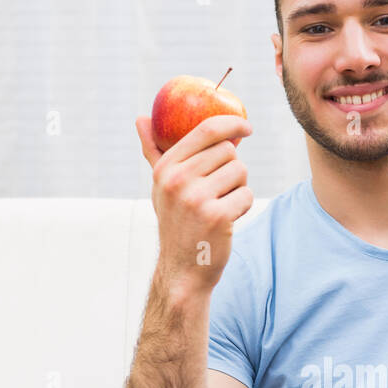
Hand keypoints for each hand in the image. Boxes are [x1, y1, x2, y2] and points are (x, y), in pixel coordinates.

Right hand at [135, 112, 252, 294]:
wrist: (182, 269)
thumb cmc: (176, 222)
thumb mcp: (161, 186)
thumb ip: (154, 152)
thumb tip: (141, 118)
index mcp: (166, 168)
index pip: (206, 131)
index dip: (231, 123)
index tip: (247, 127)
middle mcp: (178, 180)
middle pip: (228, 152)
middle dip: (231, 169)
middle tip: (218, 191)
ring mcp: (197, 198)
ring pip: (240, 172)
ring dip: (238, 188)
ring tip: (220, 205)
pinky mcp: (218, 216)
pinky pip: (246, 195)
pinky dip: (242, 207)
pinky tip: (226, 221)